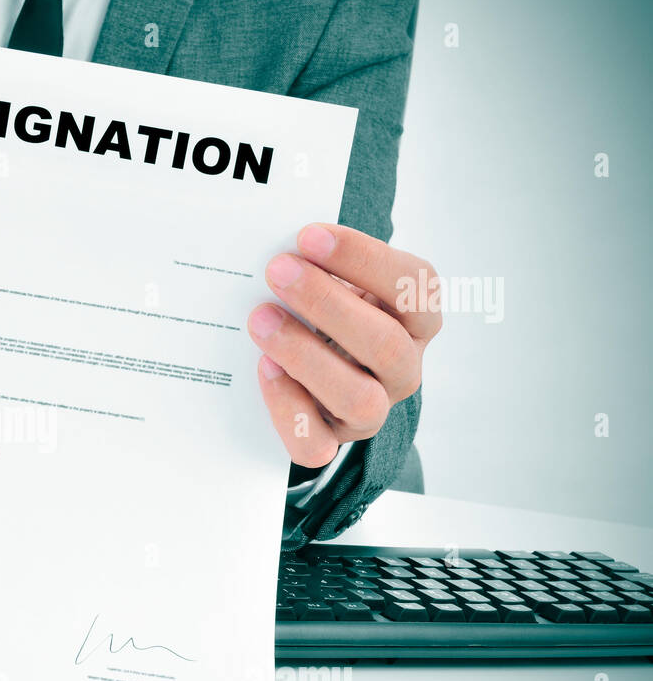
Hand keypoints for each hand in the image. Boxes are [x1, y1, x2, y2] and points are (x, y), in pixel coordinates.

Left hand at [247, 223, 440, 467]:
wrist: (316, 369)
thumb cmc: (328, 310)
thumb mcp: (338, 280)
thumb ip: (323, 263)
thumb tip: (283, 246)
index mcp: (418, 318)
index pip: (414, 285)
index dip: (363, 259)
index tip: (309, 235)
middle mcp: (404, 367)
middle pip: (385, 342)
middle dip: (326, 302)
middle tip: (278, 270)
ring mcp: (374, 409)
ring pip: (357, 398)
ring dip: (304, 355)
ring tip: (261, 320)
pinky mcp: (335, 439)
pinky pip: (317, 445)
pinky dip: (288, 408)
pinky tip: (264, 370)